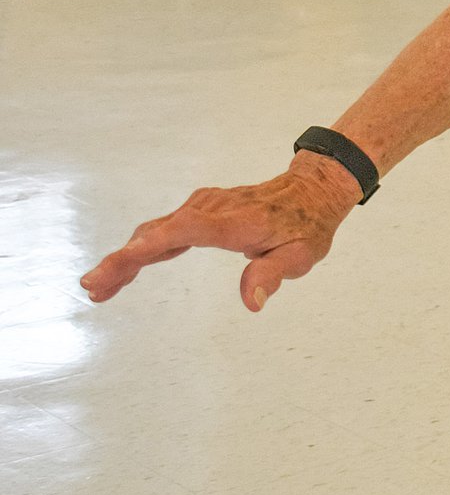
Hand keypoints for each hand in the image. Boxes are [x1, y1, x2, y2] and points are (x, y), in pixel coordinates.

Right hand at [79, 153, 360, 311]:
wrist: (311, 191)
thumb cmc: (307, 227)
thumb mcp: (301, 255)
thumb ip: (273, 275)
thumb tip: (253, 303)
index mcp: (235, 222)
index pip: (187, 230)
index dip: (152, 244)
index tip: (121, 260)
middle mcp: (212, 210)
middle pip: (160, 232)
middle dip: (124, 260)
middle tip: (93, 288)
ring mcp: (203, 208)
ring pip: (155, 232)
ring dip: (125, 259)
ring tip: (98, 290)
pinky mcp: (199, 211)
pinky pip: (163, 231)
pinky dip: (140, 250)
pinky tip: (122, 272)